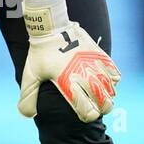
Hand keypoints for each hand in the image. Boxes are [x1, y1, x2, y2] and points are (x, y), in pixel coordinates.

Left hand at [17, 0, 119, 122]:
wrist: (52, 27)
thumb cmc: (40, 53)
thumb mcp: (30, 74)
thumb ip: (28, 97)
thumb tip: (27, 115)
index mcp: (68, 83)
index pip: (88, 111)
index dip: (88, 116)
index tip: (84, 113)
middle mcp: (84, 75)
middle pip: (104, 103)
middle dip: (101, 108)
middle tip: (96, 106)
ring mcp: (94, 65)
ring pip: (111, 90)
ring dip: (108, 96)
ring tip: (101, 96)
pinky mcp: (101, 56)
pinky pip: (115, 74)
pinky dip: (113, 81)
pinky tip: (104, 81)